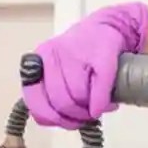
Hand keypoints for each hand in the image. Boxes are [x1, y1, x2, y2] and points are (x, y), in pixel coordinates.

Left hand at [21, 2, 147, 128]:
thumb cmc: (83, 54)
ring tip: (98, 107)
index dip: (52, 118)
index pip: (35, 101)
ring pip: (78, 97)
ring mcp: (76, 52)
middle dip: (76, 117)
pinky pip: (99, 88)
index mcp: (38, 62)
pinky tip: (107, 104)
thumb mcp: (58, 72)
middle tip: (87, 117)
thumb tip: (57, 120)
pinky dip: (102, 102)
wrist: (112, 26)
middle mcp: (53, 55)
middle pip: (60, 102)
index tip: (65, 121)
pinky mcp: (101, 54)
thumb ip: (50, 94)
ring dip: (90, 110)